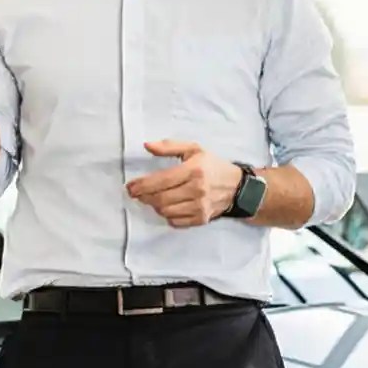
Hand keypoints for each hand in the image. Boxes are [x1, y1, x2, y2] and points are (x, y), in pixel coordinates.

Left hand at [126, 140, 241, 227]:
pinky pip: (175, 222)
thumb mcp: (193, 149)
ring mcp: (200, 207)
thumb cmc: (212, 166)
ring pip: (165, 212)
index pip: (161, 180)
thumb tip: (147, 145)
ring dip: (154, 206)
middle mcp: (197, 190)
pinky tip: (168, 206)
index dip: (142, 185)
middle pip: (160, 199)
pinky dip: (167, 215)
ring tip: (153, 198)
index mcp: (194, 170)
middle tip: (137, 193)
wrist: (237, 187)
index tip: (130, 187)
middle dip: (144, 197)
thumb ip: (169, 146)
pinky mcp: (201, 220)